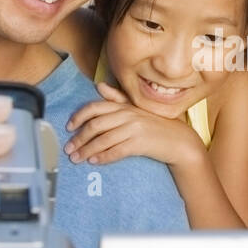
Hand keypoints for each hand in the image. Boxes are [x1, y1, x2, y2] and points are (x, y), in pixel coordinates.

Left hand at [64, 82, 204, 167]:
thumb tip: (99, 86)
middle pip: (95, 125)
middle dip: (79, 138)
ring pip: (103, 140)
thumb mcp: (138, 109)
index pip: (96, 107)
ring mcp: (134, 129)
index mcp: (125, 105)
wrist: (179, 141)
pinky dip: (103, 157)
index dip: (79, 116)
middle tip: (68, 149)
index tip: (68, 127)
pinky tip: (94, 162)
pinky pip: (116, 151)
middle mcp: (128, 115)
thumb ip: (118, 98)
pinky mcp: (140, 143)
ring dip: (86, 150)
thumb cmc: (157, 125)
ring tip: (76, 159)